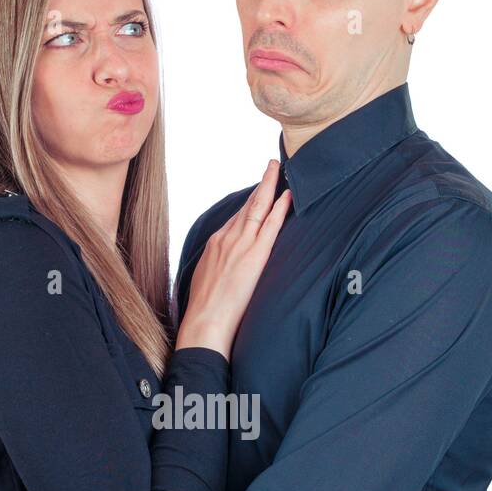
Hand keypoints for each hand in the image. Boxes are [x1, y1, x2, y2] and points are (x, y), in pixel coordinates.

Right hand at [176, 159, 291, 358]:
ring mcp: (239, 245)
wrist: (203, 324)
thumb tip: (225, 271)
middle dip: (260, 185)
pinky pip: (269, 226)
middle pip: (247, 206)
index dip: (250, 202)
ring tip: (279, 170)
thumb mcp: (205, 281)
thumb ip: (217, 268)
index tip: (259, 191)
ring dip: (270, 187)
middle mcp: (225, 239)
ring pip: (257, 208)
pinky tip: (288, 195)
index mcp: (214, 244)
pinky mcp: (253, 256)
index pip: (236, 217)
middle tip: (271, 166)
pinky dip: (279, 208)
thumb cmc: (204, 312)